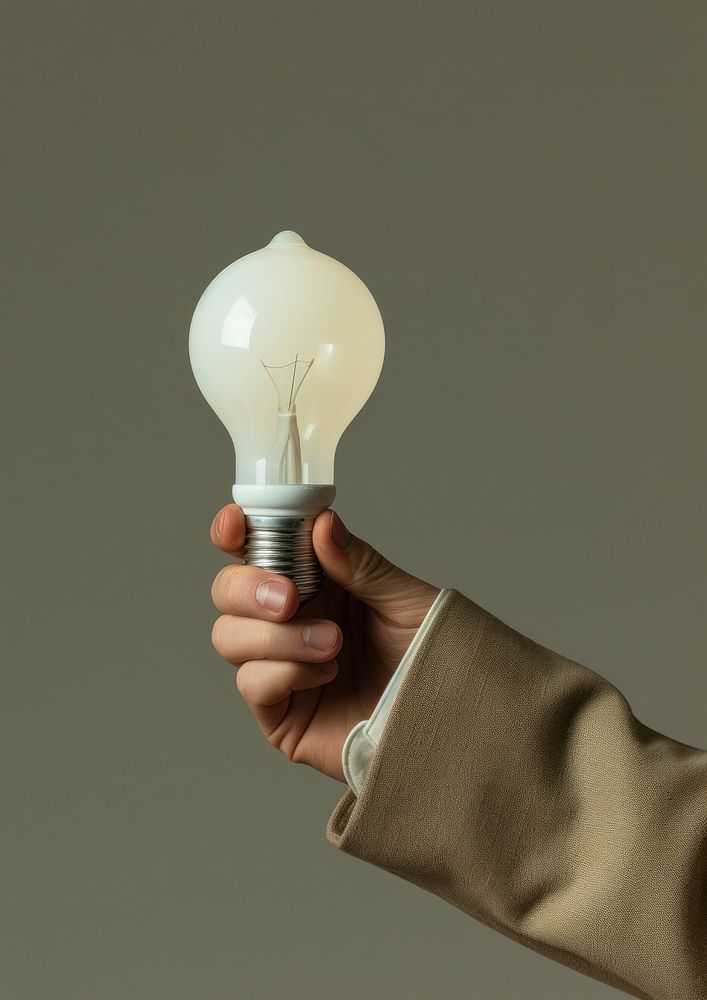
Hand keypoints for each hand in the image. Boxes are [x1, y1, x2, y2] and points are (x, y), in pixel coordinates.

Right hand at [209, 504, 439, 781]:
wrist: (452, 719)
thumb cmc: (433, 657)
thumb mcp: (404, 599)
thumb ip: (359, 563)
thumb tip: (321, 524)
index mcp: (314, 582)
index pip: (256, 549)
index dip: (234, 533)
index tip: (234, 526)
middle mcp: (289, 620)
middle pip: (227, 591)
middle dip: (247, 588)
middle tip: (290, 598)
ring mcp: (279, 666)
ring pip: (229, 636)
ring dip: (277, 636)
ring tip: (333, 644)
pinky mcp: (280, 714)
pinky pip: (252, 683)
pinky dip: (286, 672)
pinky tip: (327, 674)